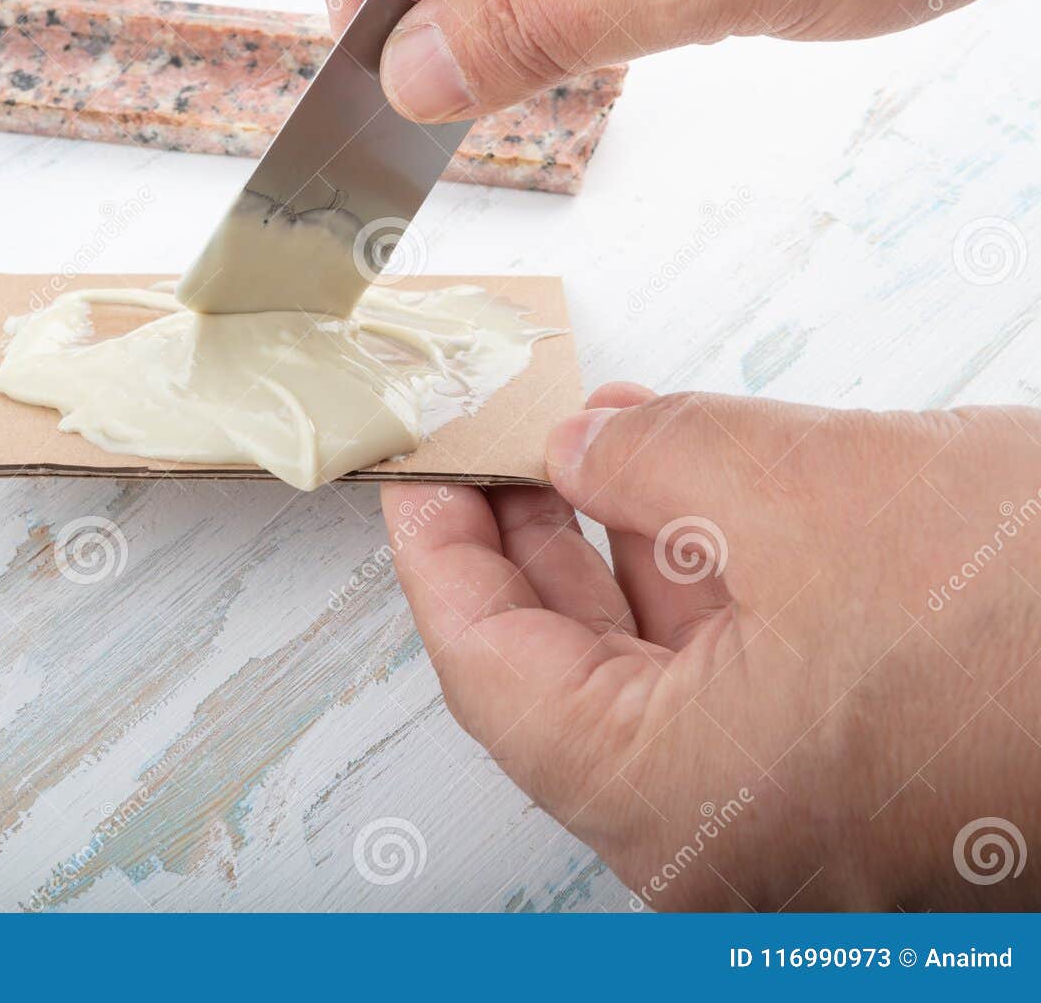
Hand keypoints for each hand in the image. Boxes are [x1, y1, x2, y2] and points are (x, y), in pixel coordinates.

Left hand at [383, 383, 1040, 907]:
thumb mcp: (801, 486)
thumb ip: (647, 458)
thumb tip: (578, 447)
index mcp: (674, 803)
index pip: (488, 670)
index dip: (439, 552)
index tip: (416, 470)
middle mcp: (723, 846)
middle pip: (565, 677)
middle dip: (528, 542)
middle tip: (491, 444)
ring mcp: (799, 828)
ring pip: (659, 676)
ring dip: (619, 551)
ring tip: (592, 438)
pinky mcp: (867, 788)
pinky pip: (744, 684)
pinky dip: (707, 588)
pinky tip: (692, 495)